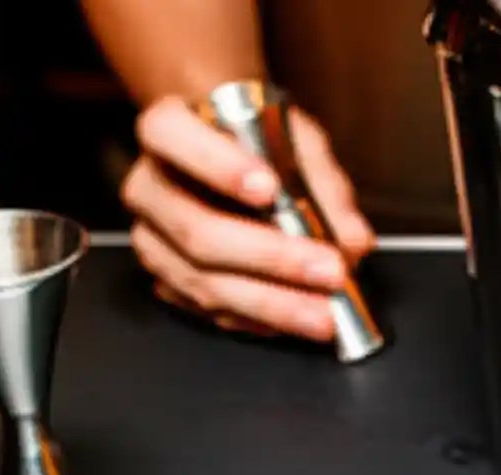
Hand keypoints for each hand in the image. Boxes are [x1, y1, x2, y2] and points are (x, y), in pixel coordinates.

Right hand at [122, 96, 375, 338]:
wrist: (234, 158)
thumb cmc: (264, 143)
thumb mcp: (300, 143)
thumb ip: (324, 185)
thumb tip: (352, 241)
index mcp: (167, 129)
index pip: (172, 136)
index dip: (219, 166)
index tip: (270, 189)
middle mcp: (148, 185)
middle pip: (198, 230)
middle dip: (271, 258)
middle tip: (330, 272)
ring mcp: (151, 236)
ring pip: (203, 280)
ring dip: (271, 303)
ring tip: (324, 315)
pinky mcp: (165, 277)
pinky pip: (206, 307)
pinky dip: (257, 319)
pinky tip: (295, 320)